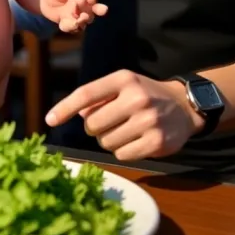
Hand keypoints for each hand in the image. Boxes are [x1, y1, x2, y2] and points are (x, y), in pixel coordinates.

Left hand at [40, 0, 107, 32]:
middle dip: (99, 10)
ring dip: (82, 22)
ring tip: (77, 21)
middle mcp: (83, 6)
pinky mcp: (68, 22)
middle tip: (102, 10)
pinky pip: (72, 28)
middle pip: (95, 11)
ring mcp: (77, 15)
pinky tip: (62, 24)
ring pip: (84, 22)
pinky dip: (69, 27)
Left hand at [45, 71, 204, 159]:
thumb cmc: (145, 95)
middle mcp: (136, 98)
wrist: (184, 107)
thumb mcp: (123, 86)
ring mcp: (147, 121)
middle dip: (95, 128)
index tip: (49, 119)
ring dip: (110, 141)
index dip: (65, 108)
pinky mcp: (156, 142)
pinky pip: (122, 155)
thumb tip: (76, 113)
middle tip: (110, 123)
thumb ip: (98, 97)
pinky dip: (124, 151)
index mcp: (123, 80)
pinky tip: (136, 141)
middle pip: (92, 125)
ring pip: (106, 142)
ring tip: (126, 131)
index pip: (86, 94)